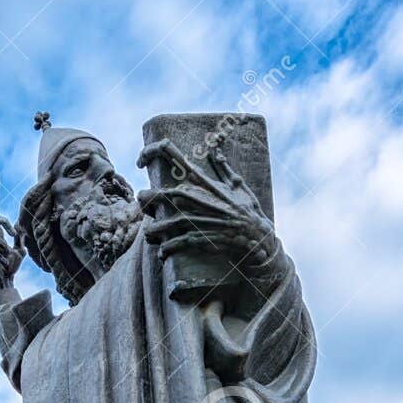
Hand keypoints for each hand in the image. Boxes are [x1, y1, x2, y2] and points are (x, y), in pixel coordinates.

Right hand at [0, 172, 23, 292]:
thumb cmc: (10, 265)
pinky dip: (3, 259)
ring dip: (4, 246)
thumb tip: (22, 226)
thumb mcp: (19, 249)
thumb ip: (20, 238)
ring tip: (9, 258)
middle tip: (14, 232)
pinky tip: (3, 266)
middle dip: (2, 221)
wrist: (3, 283)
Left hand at [137, 138, 275, 268]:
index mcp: (210, 186)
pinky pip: (182, 243)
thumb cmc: (249, 211)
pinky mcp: (206, 240)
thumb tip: (215, 150)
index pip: (184, 165)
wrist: (260, 239)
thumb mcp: (238, 186)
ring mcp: (205, 221)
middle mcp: (206, 201)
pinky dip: (169, 248)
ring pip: (174, 222)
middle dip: (153, 197)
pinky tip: (163, 252)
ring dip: (156, 229)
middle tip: (141, 200)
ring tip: (148, 233)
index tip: (142, 159)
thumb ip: (223, 168)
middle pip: (173, 195)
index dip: (159, 155)